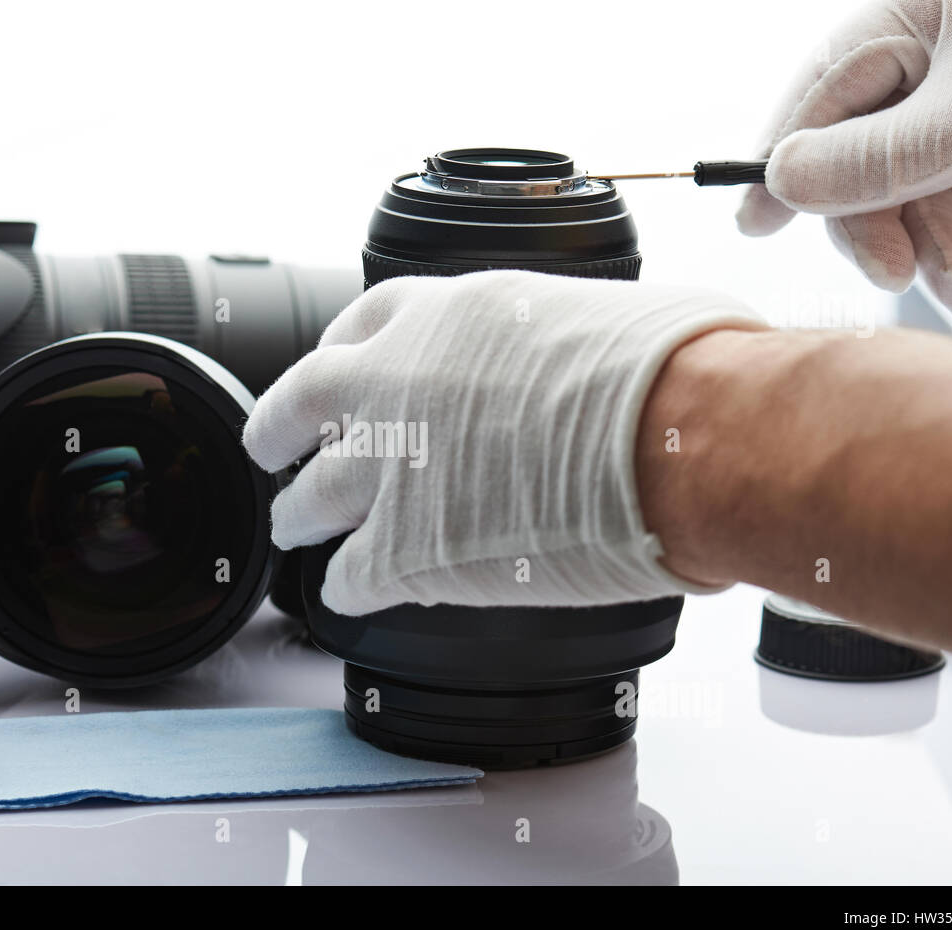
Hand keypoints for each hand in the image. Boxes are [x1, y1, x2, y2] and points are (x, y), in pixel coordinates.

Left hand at [241, 270, 765, 615]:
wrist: (679, 443)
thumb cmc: (669, 370)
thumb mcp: (597, 314)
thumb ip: (554, 340)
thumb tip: (588, 362)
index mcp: (445, 318)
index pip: (368, 322)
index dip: (346, 348)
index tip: (338, 363)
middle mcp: (396, 384)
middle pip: (302, 404)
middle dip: (279, 426)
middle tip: (273, 446)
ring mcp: (391, 469)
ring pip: (312, 497)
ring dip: (300, 514)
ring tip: (297, 526)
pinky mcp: (404, 551)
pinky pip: (351, 577)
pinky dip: (349, 587)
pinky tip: (355, 593)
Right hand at [737, 0, 951, 318]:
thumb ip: (873, 155)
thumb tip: (781, 180)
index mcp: (924, 7)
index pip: (825, 90)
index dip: (786, 159)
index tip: (756, 224)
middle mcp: (946, 47)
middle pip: (864, 146)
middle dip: (882, 222)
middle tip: (899, 278)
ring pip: (914, 181)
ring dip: (936, 247)